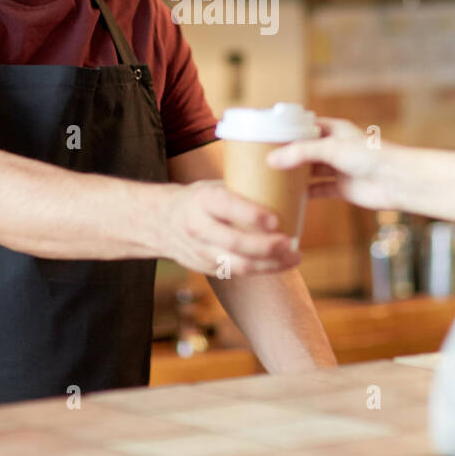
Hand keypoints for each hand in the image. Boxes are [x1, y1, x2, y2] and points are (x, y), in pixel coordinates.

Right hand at [158, 180, 300, 275]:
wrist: (160, 222)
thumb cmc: (198, 199)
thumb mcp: (212, 186)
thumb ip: (240, 190)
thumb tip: (283, 182)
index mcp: (202, 200)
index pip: (226, 207)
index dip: (252, 214)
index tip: (276, 219)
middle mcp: (198, 226)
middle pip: (234, 242)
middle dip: (266, 246)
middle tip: (290, 242)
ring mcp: (200, 251)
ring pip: (238, 264)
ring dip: (270, 264)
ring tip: (294, 256)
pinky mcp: (206, 268)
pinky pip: (238, 273)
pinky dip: (263, 269)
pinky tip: (282, 263)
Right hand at [266, 116, 400, 211]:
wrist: (397, 181)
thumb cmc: (371, 156)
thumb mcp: (331, 148)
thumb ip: (300, 153)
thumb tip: (271, 160)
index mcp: (333, 129)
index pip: (303, 126)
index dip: (285, 131)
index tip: (263, 137)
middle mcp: (334, 147)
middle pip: (304, 151)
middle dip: (285, 156)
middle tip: (261, 162)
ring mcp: (337, 169)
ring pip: (309, 172)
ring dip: (293, 177)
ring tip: (269, 181)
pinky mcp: (341, 189)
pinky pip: (317, 191)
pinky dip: (304, 195)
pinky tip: (288, 199)